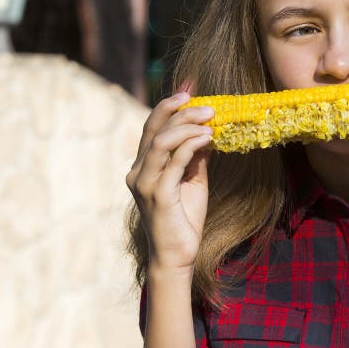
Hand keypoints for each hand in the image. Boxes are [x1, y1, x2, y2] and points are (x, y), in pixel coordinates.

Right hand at [126, 91, 214, 273]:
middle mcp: (138, 172)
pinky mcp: (158, 195)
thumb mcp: (193, 180)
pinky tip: (208, 138)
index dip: (168, 106)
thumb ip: (194, 156)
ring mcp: (145, 184)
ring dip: (187, 126)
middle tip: (207, 105)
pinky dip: (190, 145)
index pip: (152, 128)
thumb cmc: (185, 219)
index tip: (190, 91)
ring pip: (161, 142)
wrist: (177, 256)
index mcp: (143, 167)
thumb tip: (206, 130)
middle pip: (154, 129)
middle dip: (179, 111)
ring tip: (210, 119)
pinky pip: (174, 162)